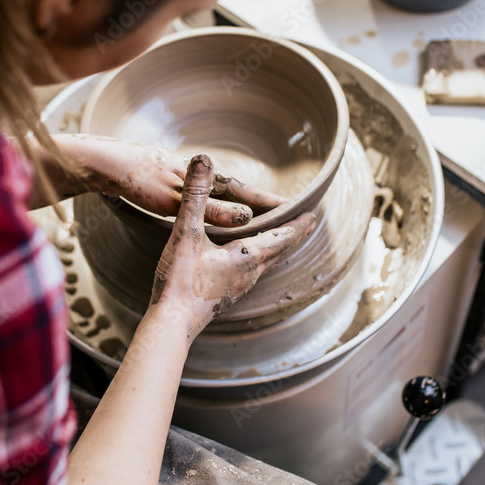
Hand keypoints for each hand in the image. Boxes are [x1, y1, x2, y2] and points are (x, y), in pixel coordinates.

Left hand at [61, 135, 285, 226]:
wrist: (106, 163)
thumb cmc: (137, 180)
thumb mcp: (174, 201)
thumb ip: (209, 210)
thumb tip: (245, 217)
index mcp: (202, 179)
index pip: (244, 193)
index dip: (269, 203)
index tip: (294, 209)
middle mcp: (198, 177)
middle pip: (237, 192)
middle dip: (260, 204)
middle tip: (286, 212)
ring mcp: (185, 179)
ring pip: (221, 195)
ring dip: (240, 204)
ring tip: (260, 215)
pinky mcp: (172, 184)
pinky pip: (205, 197)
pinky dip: (219, 206)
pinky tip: (216, 213)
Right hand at [148, 154, 314, 340]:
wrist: (170, 324)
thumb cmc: (179, 281)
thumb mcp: (186, 232)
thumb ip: (195, 194)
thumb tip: (203, 159)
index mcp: (246, 257)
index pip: (282, 237)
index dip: (298, 224)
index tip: (314, 214)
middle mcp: (248, 274)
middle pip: (279, 252)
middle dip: (294, 237)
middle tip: (308, 226)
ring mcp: (236, 289)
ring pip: (266, 266)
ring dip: (278, 252)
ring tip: (284, 243)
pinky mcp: (224, 298)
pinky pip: (250, 276)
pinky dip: (259, 264)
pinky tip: (248, 265)